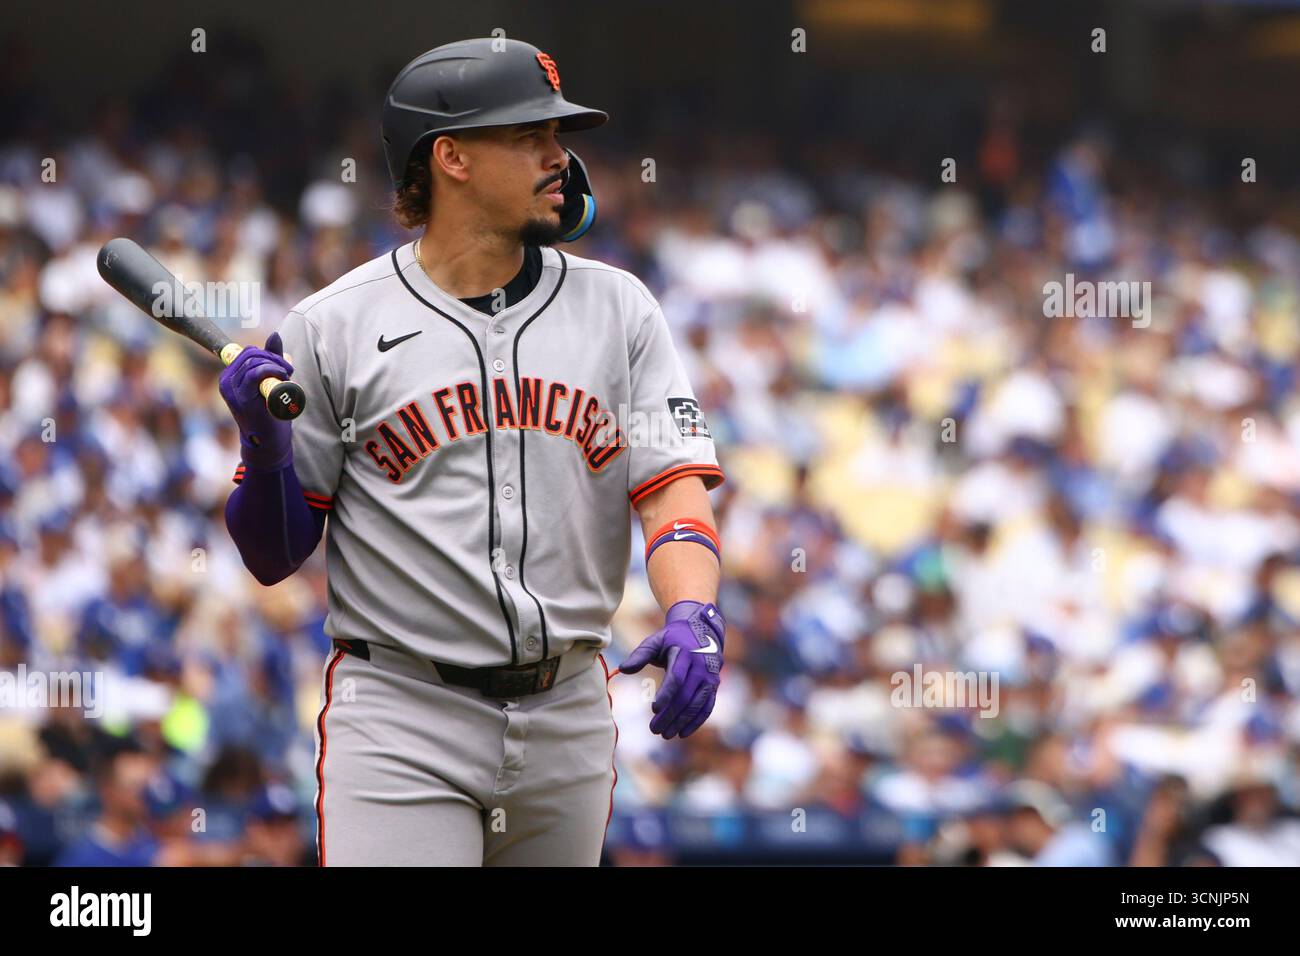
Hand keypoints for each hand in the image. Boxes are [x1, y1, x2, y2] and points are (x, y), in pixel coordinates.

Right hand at [219, 332, 293, 469]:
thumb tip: (275, 334)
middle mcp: (225, 382)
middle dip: (274, 357)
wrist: (269, 442)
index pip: (248, 351)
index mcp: (230, 377)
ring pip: (255, 362)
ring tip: (286, 378)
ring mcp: (231, 391)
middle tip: (289, 370)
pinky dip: (272, 371)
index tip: (284, 365)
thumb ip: (271, 359)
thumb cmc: (271, 412)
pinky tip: (282, 379)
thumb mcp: (271, 381)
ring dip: (276, 366)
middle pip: (252, 353)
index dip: (268, 353)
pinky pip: (256, 373)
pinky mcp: (240, 399)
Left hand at [619, 600, 723, 738]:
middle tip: (654, 730)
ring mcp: (710, 678)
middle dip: (670, 715)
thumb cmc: (673, 639)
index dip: (666, 694)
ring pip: (696, 704)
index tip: (654, 709)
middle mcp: (701, 667)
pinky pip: (707, 707)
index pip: (676, 678)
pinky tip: (683, 733)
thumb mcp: (656, 641)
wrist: (702, 631)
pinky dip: (696, 721)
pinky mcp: (714, 686)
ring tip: (665, 734)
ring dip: (681, 722)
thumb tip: (622, 669)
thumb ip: (640, 654)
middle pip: (685, 696)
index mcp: (685, 654)